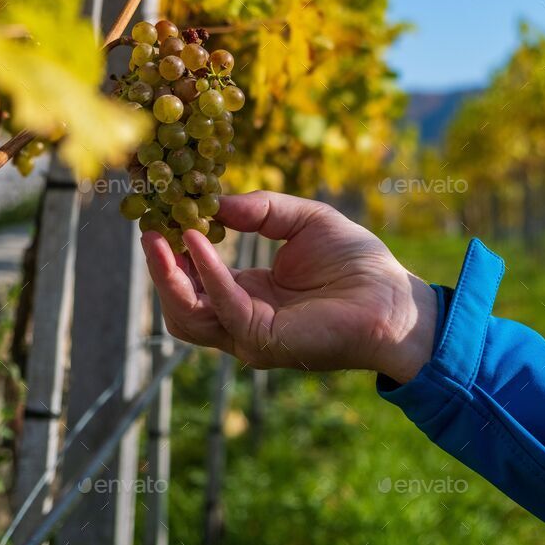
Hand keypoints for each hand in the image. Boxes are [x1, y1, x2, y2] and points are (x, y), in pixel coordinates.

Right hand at [141, 191, 436, 383]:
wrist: (395, 299)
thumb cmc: (357, 263)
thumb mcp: (303, 220)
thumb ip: (261, 210)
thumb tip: (215, 205)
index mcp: (250, 294)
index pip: (197, 281)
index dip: (176, 252)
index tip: (162, 216)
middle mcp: (243, 319)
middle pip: (182, 304)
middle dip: (160, 270)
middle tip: (149, 230)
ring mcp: (250, 335)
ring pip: (188, 316)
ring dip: (168, 277)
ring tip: (159, 237)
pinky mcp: (264, 340)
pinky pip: (223, 307)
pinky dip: (206, 272)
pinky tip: (197, 240)